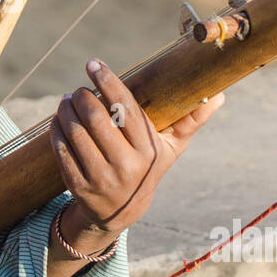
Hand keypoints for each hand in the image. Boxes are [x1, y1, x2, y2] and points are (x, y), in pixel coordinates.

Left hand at [49, 58, 224, 243]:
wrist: (121, 212)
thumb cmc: (148, 167)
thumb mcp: (171, 147)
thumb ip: (192, 120)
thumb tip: (220, 95)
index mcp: (149, 151)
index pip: (126, 108)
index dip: (108, 82)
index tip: (93, 64)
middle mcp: (126, 166)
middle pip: (96, 119)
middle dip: (82, 97)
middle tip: (78, 89)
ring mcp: (101, 178)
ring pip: (75, 132)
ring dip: (66, 110)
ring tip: (67, 101)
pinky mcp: (80, 187)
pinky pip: (62, 151)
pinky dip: (57, 130)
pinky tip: (59, 119)